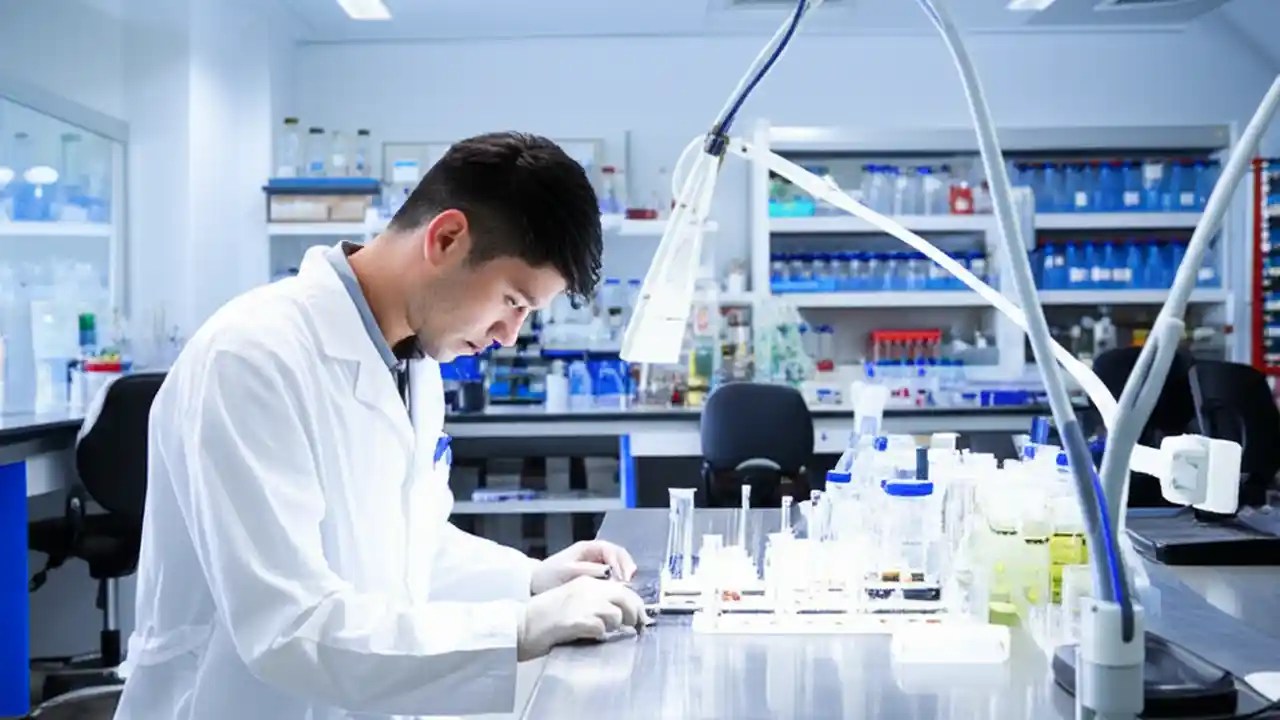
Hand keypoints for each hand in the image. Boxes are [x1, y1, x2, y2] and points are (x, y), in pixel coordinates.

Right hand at [516, 576, 645, 660]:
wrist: (523, 624)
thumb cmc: (546, 615)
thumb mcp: (573, 598)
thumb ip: (595, 600)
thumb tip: (621, 611)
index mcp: (587, 582)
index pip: (623, 589)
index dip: (636, 604)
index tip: (641, 616)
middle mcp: (587, 590)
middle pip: (626, 599)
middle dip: (635, 614)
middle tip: (636, 627)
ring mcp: (583, 604)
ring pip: (616, 615)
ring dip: (614, 626)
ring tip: (601, 631)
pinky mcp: (577, 621)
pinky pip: (601, 630)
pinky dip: (599, 635)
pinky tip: (588, 636)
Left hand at [530, 540, 637, 594]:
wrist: (534, 584)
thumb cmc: (548, 575)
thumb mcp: (567, 571)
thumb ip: (588, 570)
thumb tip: (608, 571)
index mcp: (588, 548)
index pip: (612, 550)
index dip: (620, 563)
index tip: (623, 578)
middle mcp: (595, 554)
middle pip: (619, 556)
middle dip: (627, 568)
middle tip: (629, 584)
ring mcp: (596, 564)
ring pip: (618, 566)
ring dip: (624, 576)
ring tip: (627, 590)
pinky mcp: (595, 577)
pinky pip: (612, 577)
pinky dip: (617, 584)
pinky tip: (618, 594)